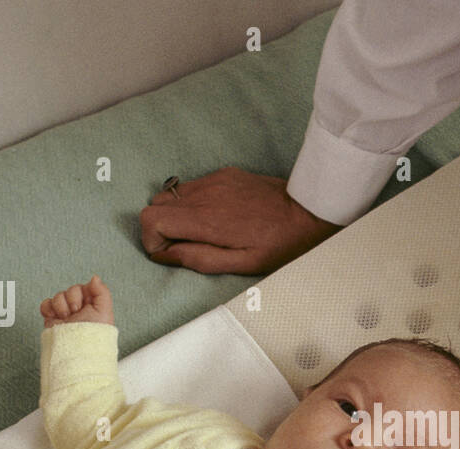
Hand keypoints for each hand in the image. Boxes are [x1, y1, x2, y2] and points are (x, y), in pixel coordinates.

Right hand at [40, 275, 113, 327]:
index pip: (83, 288)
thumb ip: (102, 292)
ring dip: (61, 306)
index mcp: (91, 304)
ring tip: (67, 319)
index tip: (84, 305)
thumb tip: (95, 277)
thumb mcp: (104, 311)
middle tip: (76, 314)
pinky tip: (55, 317)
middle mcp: (78, 307)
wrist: (77, 349)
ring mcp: (64, 312)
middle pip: (69, 290)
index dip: (81, 294)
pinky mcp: (52, 318)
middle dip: (71, 301)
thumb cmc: (94, 334)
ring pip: (57, 296)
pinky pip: (46, 304)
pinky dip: (48, 309)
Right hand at [139, 167, 338, 273]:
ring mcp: (214, 180)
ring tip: (201, 233)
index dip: (153, 240)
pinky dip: (191, 203)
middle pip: (155, 205)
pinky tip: (215, 217)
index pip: (151, 219)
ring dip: (175, 216)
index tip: (171, 253)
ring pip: (171, 195)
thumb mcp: (243, 263)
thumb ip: (200, 259)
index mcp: (207, 219)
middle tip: (185, 246)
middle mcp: (205, 194)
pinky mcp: (224, 174)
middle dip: (161, 229)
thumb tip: (167, 255)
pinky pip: (191, 187)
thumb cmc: (280, 243)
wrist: (308, 210)